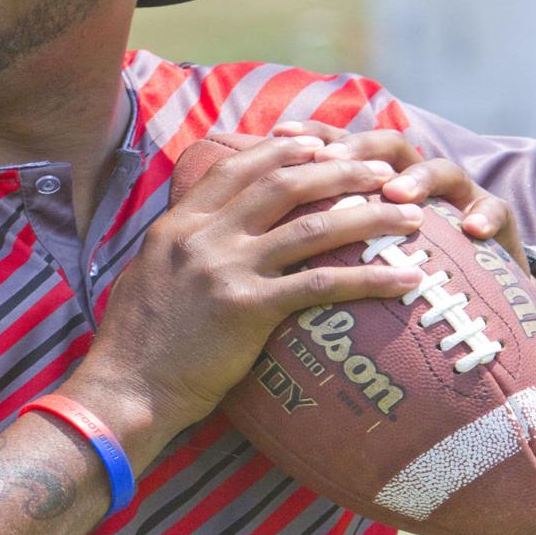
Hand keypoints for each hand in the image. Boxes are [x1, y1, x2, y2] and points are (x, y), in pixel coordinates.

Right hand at [76, 134, 427, 436]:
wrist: (125, 390)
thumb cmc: (135, 345)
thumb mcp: (146, 276)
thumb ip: (178, 248)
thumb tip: (201, 237)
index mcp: (177, 225)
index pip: (236, 167)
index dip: (283, 149)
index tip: (321, 144)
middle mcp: (203, 237)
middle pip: (283, 184)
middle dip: (340, 170)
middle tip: (381, 174)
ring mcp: (226, 269)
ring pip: (312, 226)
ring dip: (368, 217)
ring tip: (409, 218)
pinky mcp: (248, 309)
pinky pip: (323, 285)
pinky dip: (370, 279)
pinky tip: (405, 280)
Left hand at [271, 120, 534, 281]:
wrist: (476, 300)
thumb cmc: (397, 279)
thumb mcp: (353, 259)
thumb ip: (310, 239)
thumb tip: (243, 233)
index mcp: (377, 181)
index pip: (343, 145)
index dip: (312, 134)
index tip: (280, 134)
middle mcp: (416, 179)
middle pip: (390, 146)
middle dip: (361, 149)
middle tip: (332, 161)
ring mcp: (457, 198)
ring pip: (443, 169)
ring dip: (418, 177)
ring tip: (394, 194)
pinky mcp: (496, 222)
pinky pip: (495, 212)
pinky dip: (485, 216)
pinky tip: (472, 232)